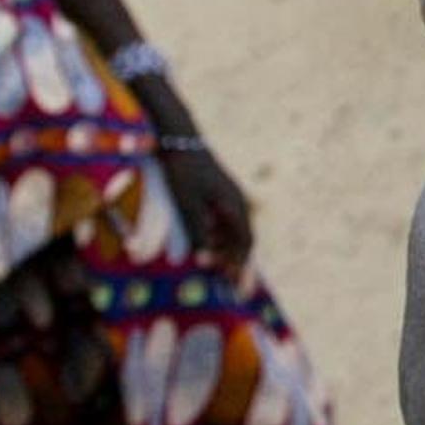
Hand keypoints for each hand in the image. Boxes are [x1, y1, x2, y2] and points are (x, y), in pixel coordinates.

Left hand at [157, 144, 255, 281]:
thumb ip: (198, 236)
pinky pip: (224, 218)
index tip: (234, 283)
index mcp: (234, 207)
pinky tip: (206, 238)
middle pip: (242, 238)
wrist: (179, 141)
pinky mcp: (217, 190)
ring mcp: (228, 195)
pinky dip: (218, 234)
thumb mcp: (188, 207)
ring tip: (214, 262)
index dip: (240, 265)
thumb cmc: (184, 174)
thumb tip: (205, 263)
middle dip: (235, 260)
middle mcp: (236, 202)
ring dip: (226, 248)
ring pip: (233, 229)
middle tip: (227, 279)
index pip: (245, 243)